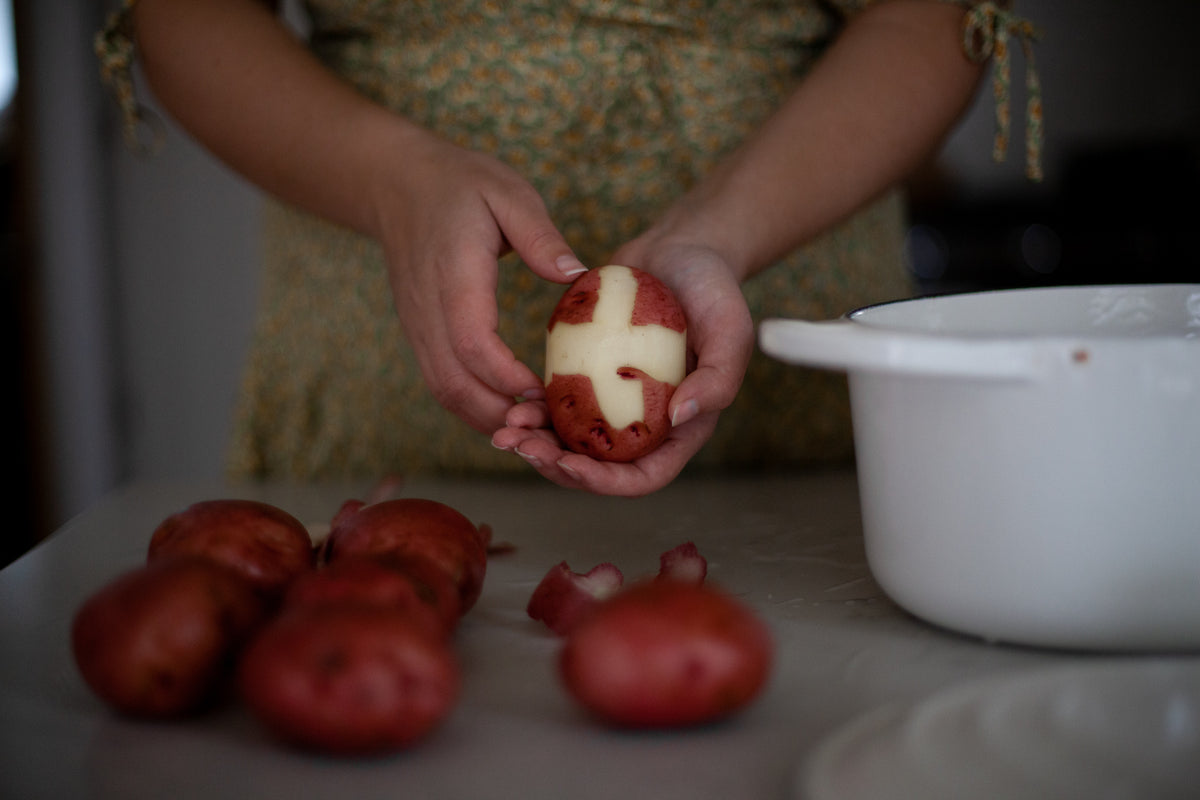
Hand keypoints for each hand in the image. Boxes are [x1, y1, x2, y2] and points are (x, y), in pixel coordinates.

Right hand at [375, 131, 585, 433]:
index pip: (472, 342)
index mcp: (453, 276)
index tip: (546, 393)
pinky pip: (442, 382)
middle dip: (501, 415)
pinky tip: (509, 412)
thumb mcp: (508, 192)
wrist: (396, 183)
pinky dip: (473, 406)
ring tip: (534, 429)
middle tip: (550, 427)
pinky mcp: (419, 333)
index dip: (507, 377)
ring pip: (444, 391)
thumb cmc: (460, 184)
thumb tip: (576, 275)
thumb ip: (540, 234)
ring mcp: (417, 326)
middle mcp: (427, 310)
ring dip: (486, 419)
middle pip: (453, 383)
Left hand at [492, 239, 753, 495]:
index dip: (604, 481)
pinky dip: (532, 409)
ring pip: (569, 441)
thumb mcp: (732, 330)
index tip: (568, 463)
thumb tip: (679, 417)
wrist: (680, 248)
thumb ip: (717, 379)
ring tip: (506, 429)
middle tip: (520, 446)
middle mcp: (642, 422)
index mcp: (679, 427)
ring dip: (536, 444)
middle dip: (555, 465)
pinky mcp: (588, 374)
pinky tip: (512, 401)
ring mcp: (611, 400)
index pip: (643, 476)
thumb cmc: (714, 289)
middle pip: (597, 466)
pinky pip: (557, 404)